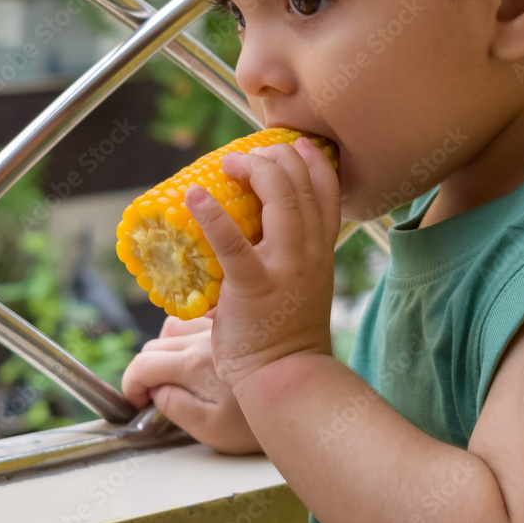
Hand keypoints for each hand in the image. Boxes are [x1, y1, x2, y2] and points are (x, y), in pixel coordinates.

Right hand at [120, 314, 262, 453]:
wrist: (301, 396)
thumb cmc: (257, 419)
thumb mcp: (211, 429)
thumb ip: (175, 407)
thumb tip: (155, 391)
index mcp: (194, 363)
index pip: (144, 364)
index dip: (131, 385)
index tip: (136, 402)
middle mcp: (203, 336)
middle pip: (155, 344)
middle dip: (147, 370)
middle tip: (157, 393)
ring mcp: (219, 325)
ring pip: (174, 326)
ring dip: (166, 348)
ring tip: (179, 372)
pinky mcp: (235, 319)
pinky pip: (197, 319)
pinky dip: (187, 333)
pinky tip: (199, 351)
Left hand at [185, 136, 340, 392]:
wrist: (286, 377)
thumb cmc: (287, 332)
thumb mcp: (305, 282)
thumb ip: (293, 253)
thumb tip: (256, 228)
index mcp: (323, 249)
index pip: (328, 190)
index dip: (313, 160)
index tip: (295, 145)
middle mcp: (311, 251)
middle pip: (301, 185)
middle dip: (275, 157)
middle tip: (247, 156)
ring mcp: (286, 267)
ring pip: (280, 199)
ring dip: (253, 170)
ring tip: (229, 163)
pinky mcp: (253, 286)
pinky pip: (233, 243)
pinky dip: (212, 215)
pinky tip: (195, 196)